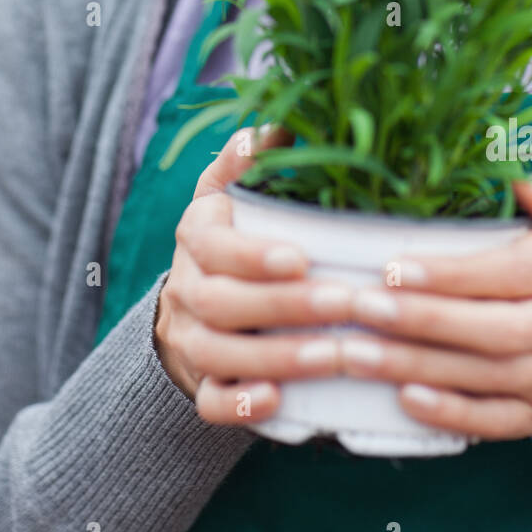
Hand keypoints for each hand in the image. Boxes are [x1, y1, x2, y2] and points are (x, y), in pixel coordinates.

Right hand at [154, 123, 355, 425]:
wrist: (193, 305)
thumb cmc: (233, 237)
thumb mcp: (231, 192)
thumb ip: (247, 161)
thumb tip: (272, 126)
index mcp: (197, 236)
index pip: (213, 247)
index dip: (253, 256)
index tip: (301, 258)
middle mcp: (186, 287)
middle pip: (220, 303)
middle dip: (284, 306)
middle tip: (344, 304)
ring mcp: (191, 339)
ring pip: (217, 354)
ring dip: (277, 357)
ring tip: (334, 356)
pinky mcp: (201, 382)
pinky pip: (210, 402)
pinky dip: (241, 405)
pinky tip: (281, 400)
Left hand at [337, 168, 531, 440]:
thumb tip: (521, 182)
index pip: (510, 273)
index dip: (452, 275)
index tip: (394, 267)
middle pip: (493, 329)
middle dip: (422, 320)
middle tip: (361, 307)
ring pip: (484, 377)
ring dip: (416, 366)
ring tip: (356, 352)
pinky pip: (495, 421)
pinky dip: (450, 413)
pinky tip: (404, 399)